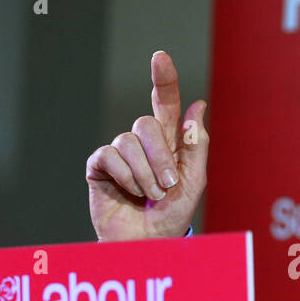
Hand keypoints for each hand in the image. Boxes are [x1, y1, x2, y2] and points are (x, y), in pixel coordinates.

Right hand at [86, 50, 208, 240]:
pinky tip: (129, 192)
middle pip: (147, 124)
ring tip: (150, 196)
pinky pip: (109, 156)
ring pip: (128, 142)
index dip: (163, 79)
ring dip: (144, 174)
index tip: (160, 57)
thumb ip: (196, 144)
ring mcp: (120, 153)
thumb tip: (199, 105)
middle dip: (160, 157)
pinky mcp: (100, 167)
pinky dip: (125, 177)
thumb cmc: (173, 215)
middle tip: (167, 187)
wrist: (148, 243)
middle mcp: (143, 143)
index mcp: (169, 142)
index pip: (165, 103)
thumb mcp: (194, 181)